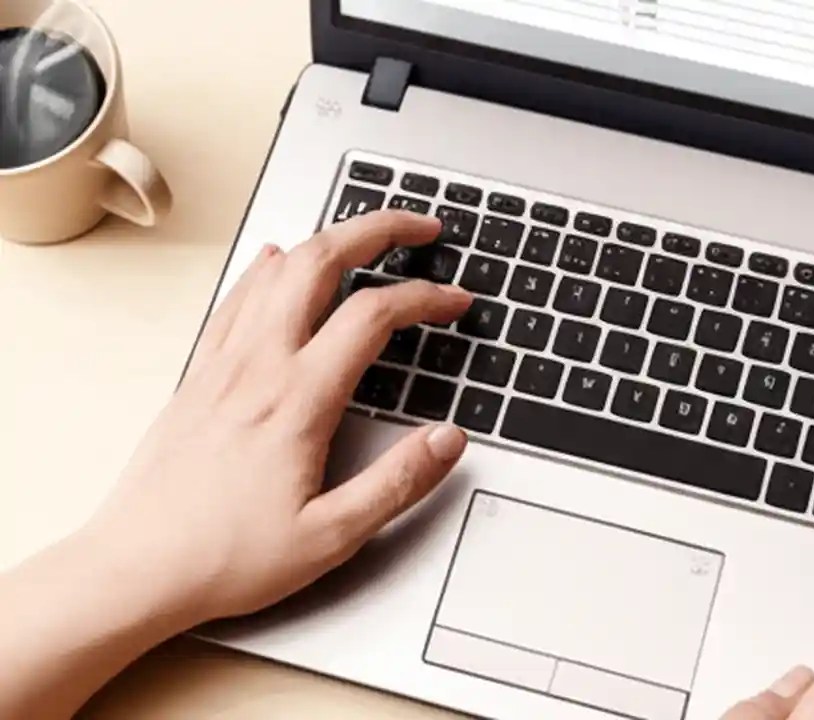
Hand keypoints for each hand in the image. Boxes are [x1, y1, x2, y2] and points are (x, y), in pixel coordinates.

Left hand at [85, 210, 473, 625]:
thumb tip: (449, 440)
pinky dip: (267, 267)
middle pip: (319, 261)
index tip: (456, 301)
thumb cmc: (226, 558)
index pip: (374, 315)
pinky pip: (235, 298)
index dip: (425, 296)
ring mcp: (222, 364)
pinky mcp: (198, 375)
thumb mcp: (332, 535)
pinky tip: (275, 260)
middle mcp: (257, 366)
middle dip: (376, 229)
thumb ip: (398, 482)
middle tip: (418, 227)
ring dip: (326, 239)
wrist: (137, 569)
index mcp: (297, 400)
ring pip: (275, 269)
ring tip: (362, 238)